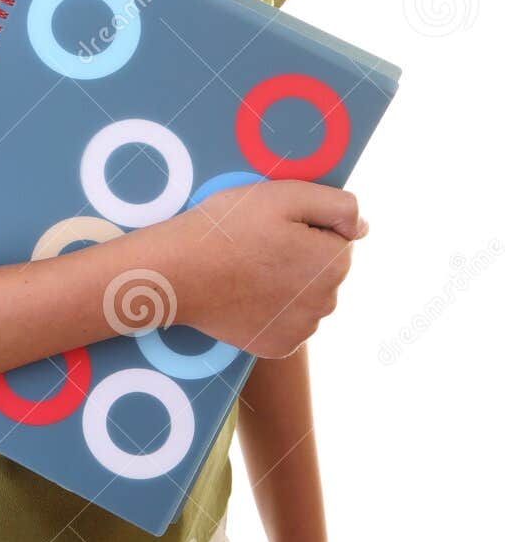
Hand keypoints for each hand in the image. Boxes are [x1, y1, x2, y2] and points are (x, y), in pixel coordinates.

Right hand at [130, 180, 368, 357]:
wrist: (178, 273)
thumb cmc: (228, 226)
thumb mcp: (285, 195)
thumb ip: (337, 205)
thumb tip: (362, 227)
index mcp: (333, 262)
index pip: (339, 238)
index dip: (308, 225)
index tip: (275, 224)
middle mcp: (326, 302)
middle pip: (324, 270)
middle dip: (303, 255)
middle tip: (259, 243)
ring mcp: (302, 329)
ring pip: (307, 297)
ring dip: (290, 283)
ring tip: (249, 268)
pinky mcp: (278, 346)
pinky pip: (288, 321)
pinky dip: (274, 309)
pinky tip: (247, 294)